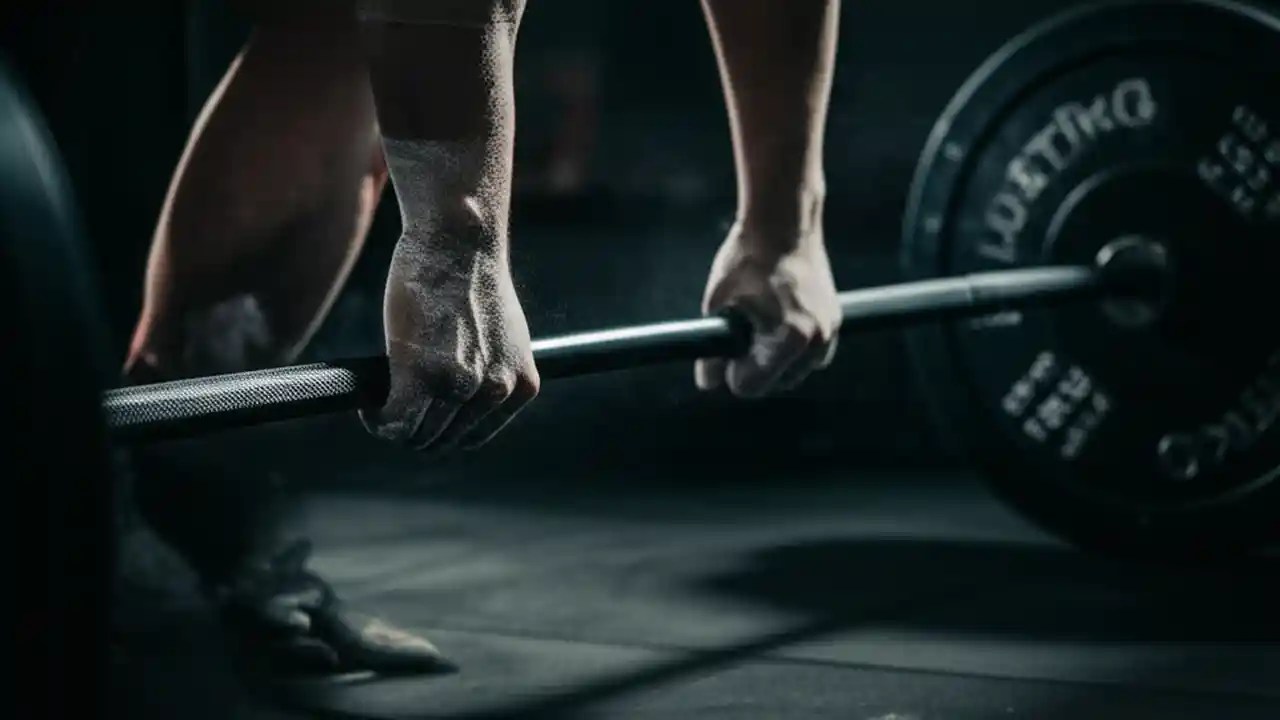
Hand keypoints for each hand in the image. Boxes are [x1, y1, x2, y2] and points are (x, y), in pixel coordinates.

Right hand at [362, 237, 538, 450]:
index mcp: (521, 386)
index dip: (440, 430)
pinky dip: (377, 420)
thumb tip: (455, 399)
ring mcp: (460, 386)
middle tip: (391, 406)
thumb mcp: (500, 335)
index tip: (419, 414)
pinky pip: (393, 420)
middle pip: (442, 440)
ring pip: (416, 435)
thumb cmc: (472, 278)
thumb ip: (488, 371)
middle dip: (413, 429)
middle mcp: (496, 392)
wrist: (459, 241)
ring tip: (378, 405)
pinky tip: (368, 405)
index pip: (472, 436)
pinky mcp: (422, 374)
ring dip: (392, 427)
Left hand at [696, 223, 840, 396]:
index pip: (750, 386)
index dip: (731, 370)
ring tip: (759, 321)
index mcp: (791, 338)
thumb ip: (712, 350)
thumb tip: (708, 384)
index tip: (726, 346)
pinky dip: (790, 347)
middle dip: (754, 367)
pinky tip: (776, 319)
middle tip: (741, 330)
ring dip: (773, 359)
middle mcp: (817, 340)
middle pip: (775, 384)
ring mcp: (830, 332)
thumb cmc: (747, 259)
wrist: (783, 222)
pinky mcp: (835, 322)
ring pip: (793, 371)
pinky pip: (808, 354)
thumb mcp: (720, 304)